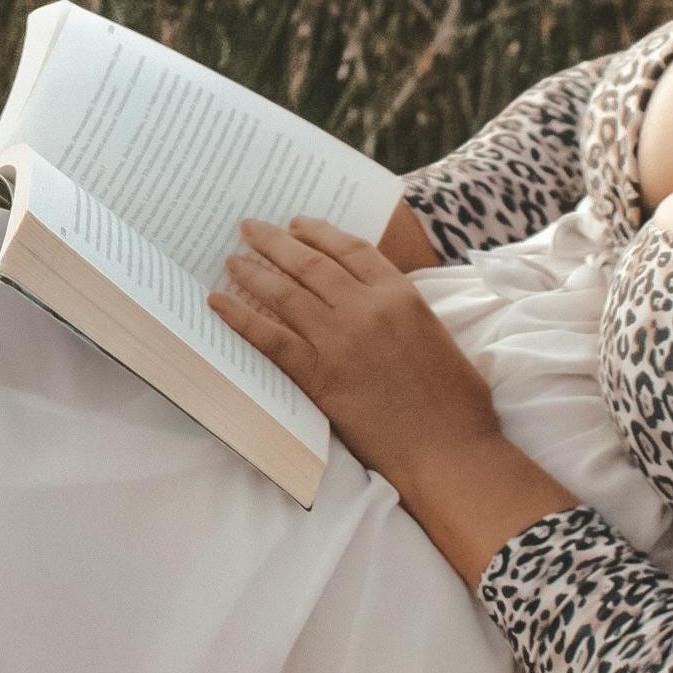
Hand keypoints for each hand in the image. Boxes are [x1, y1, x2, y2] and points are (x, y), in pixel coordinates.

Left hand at [211, 219, 502, 484]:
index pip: (351, 249)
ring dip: (253, 272)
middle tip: (249, 229)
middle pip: (310, 263)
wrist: (447, 449)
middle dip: (275, 242)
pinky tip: (218, 303)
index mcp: (402, 294)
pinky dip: (240, 317)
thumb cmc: (455, 401)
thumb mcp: (435, 334)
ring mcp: (340, 341)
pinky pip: (269, 339)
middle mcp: (367, 308)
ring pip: (285, 293)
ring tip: (233, 261)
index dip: (319, 233)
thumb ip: (399, 310)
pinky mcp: (319, 376)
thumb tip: (368, 300)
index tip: (296, 223)